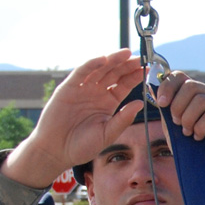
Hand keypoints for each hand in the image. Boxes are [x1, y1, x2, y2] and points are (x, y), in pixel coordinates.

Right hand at [1, 51, 144, 187]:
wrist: (57, 151)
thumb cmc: (83, 145)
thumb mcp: (108, 133)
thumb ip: (123, 119)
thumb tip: (140, 103)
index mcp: (108, 103)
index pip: (124, 85)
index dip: (134, 76)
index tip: (147, 69)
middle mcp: (97, 93)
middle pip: (114, 74)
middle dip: (126, 65)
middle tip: (140, 57)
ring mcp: (82, 89)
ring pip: (99, 70)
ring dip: (112, 60)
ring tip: (125, 54)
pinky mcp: (68, 88)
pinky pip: (81, 73)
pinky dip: (91, 65)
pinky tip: (103, 59)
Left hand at [155, 72, 204, 142]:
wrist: (203, 165)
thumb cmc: (188, 143)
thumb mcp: (171, 121)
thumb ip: (166, 104)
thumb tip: (152, 84)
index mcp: (197, 91)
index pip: (181, 76)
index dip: (168, 86)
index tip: (160, 103)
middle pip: (191, 86)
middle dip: (178, 106)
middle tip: (176, 122)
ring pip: (201, 101)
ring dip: (188, 119)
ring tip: (187, 132)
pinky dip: (200, 128)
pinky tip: (199, 137)